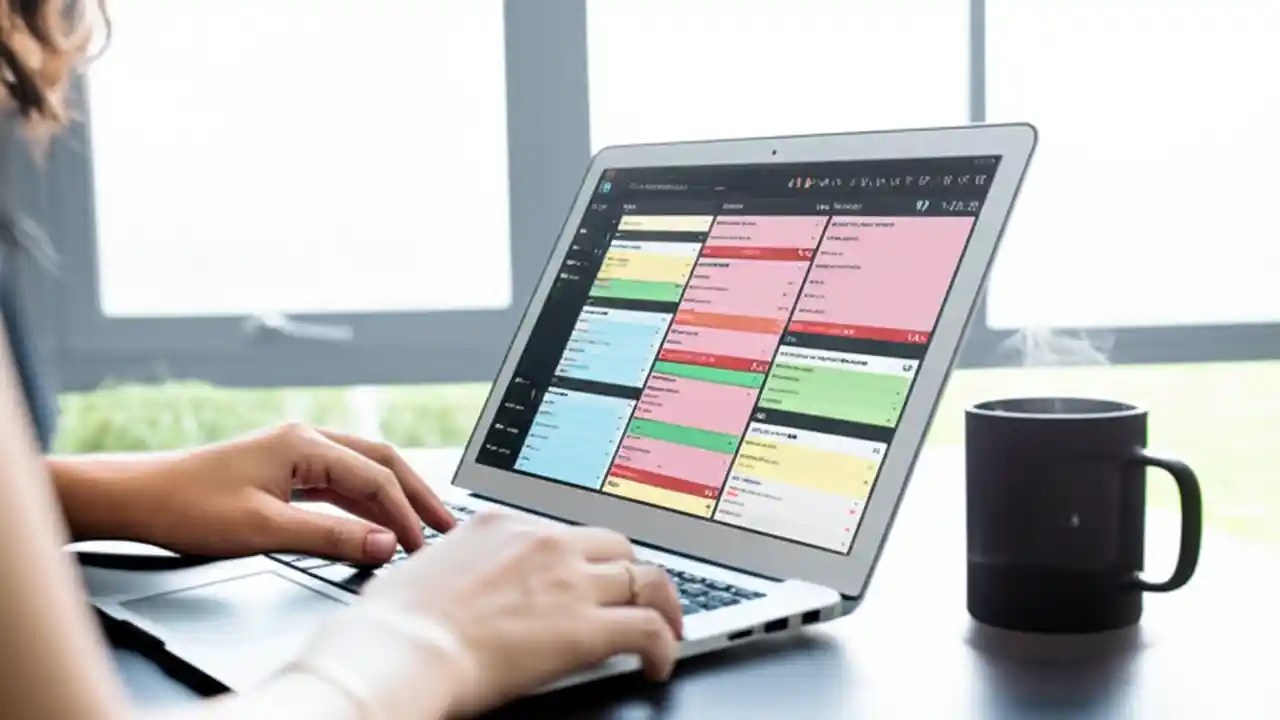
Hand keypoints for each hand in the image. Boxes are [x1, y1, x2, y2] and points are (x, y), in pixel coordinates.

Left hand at [115, 423, 453, 563]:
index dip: (405, 512)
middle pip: (380, 462)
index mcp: (303, 444)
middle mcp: (305, 440)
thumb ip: (330, 536)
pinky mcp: (285, 470)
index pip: (375, 476)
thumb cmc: (190, 507)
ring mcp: (295, 453)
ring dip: (392, 499)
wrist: (138, 498)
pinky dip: (363, 504)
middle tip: (446, 524)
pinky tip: (377, 525)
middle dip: (415, 494)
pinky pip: (338, 484)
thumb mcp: (265, 530)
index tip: (423, 544)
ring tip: (421, 526)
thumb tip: (384, 543)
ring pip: (361, 471)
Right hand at [290, 511, 682, 717]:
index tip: (588, 577)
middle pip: (615, 546)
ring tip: (668, 628)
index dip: (583, 560)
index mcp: (503, 525)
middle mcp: (543, 542)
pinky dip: (664, 646)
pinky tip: (658, 664)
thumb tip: (457, 582)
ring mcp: (569, 581)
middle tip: (639, 598)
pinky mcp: (586, 627)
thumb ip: (459, 566)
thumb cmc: (395, 622)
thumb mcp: (428, 569)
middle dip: (631, 572)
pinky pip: (648, 628)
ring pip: (646, 579)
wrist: (399, 649)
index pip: (563, 533)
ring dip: (663, 605)